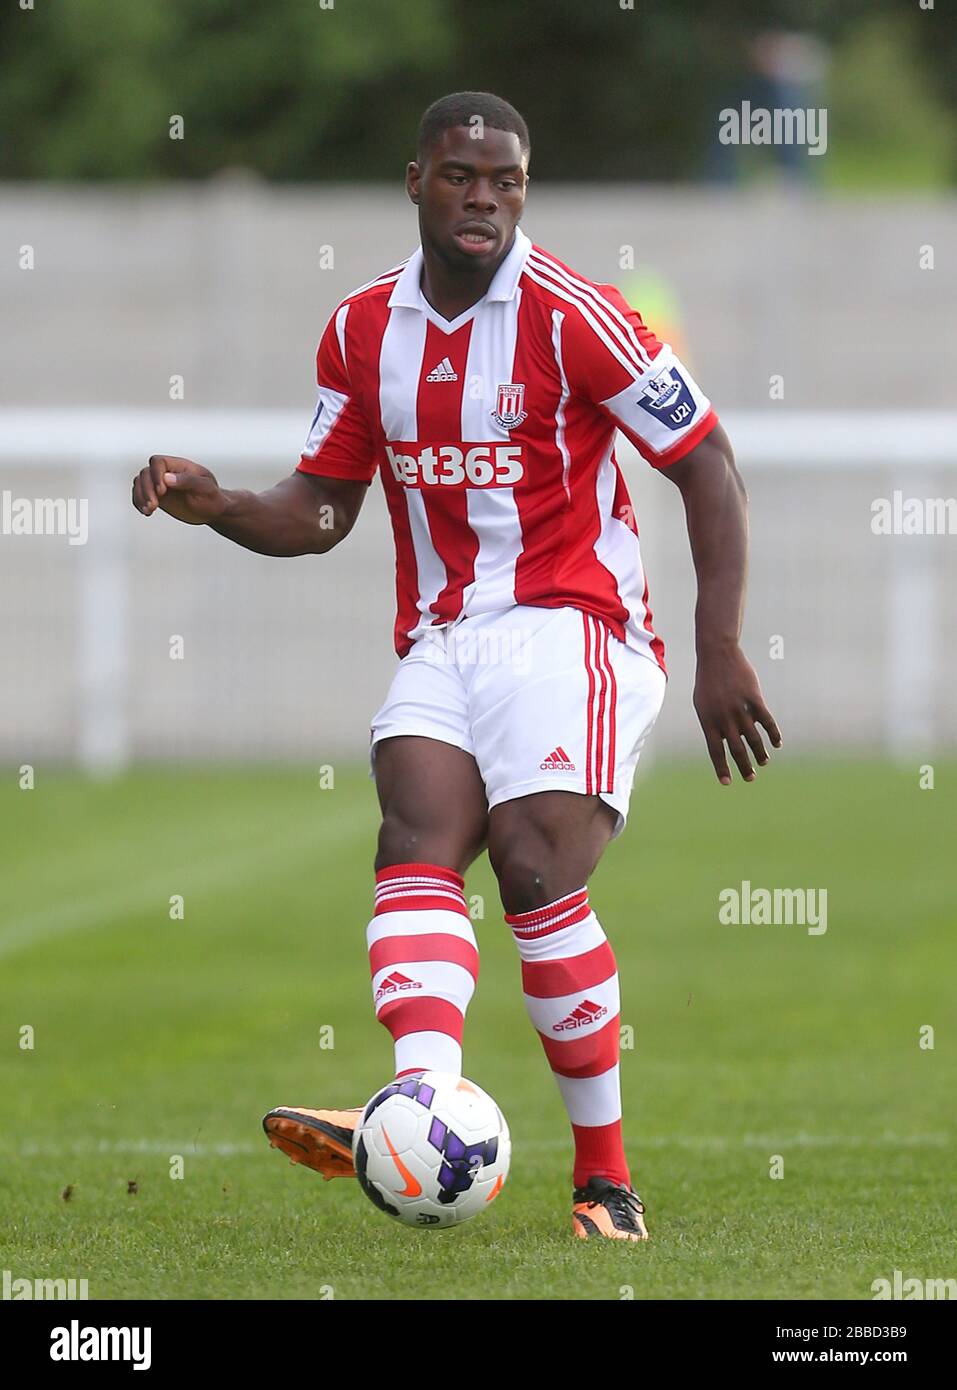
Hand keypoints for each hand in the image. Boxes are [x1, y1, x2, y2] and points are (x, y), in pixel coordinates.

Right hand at [131, 455, 227, 524]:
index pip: (158, 462)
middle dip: (146, 489)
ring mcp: (160, 483)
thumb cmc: (212, 497)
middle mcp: (167, 472)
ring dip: (140, 496)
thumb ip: (188, 481)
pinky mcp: (157, 496)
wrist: (212, 510)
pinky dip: (138, 502)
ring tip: (148, 510)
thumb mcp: (205, 488)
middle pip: (146, 473)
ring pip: (140, 483)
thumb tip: (167, 478)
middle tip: (153, 506)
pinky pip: (140, 495)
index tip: (162, 492)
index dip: (156, 474)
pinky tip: (146, 512)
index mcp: (179, 466)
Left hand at [693, 643, 781, 784]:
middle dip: (744, 766)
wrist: (718, 656)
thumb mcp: (702, 704)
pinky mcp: (754, 699)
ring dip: (760, 753)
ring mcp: (740, 709)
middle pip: (736, 749)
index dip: (721, 768)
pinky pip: (767, 721)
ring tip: (763, 762)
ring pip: (753, 738)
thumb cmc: (708, 682)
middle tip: (750, 778)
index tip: (728, 782)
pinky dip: (773, 734)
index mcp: (708, 721)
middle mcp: (724, 718)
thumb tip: (725, 741)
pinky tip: (777, 744)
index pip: (716, 751)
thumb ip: (712, 724)